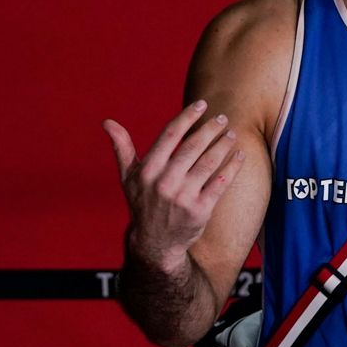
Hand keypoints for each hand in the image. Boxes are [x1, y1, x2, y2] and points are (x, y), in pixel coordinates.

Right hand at [103, 100, 245, 272]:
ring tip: (231, 135)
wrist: (155, 242)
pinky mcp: (200, 209)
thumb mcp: (128, 177)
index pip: (170, 135)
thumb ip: (122, 148)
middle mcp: (164, 181)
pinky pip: (221, 183)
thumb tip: (107, 122)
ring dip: (223, 146)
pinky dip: (232, 167)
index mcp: (147, 170)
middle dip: (210, 129)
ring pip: (208, 163)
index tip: (202, 105)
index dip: (187, 117)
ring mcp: (183, 196)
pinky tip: (239, 156)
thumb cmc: (143, 203)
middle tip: (222, 118)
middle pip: (192, 147)